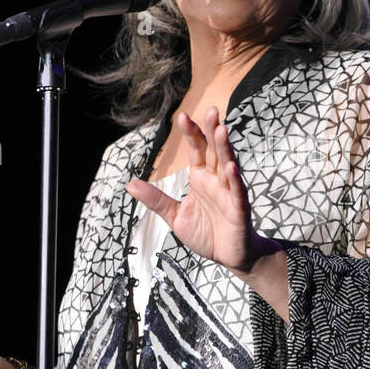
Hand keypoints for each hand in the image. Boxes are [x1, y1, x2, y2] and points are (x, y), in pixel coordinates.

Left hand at [125, 106, 275, 273]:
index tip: (182, 116)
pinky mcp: (239, 210)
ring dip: (225, 149)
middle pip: (215, 151)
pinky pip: (237, 193)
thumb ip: (156, 199)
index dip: (192, 133)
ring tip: (222, 130)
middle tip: (211, 110)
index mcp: (201, 179)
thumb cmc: (207, 234)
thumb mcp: (175, 216)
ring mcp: (229, 194)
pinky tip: (231, 168)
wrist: (229, 258)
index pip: (197, 150)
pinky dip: (235, 180)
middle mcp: (217, 181)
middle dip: (212, 131)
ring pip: (228, 166)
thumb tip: (129, 183)